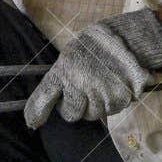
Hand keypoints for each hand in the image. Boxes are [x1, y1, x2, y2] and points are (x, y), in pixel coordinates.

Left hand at [24, 9, 161, 128]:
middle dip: (74, 107)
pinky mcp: (117, 100)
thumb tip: (51, 102)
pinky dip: (110, 103)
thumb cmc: (96, 45)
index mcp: (64, 70)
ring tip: (100, 85)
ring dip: (94, 105)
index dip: (36, 112)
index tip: (32, 122)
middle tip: (82, 92)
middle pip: (70, 114)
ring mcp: (99, 93)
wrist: (129, 39)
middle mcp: (79, 84)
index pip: (44, 96)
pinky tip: (112, 86)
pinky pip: (109, 111)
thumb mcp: (71, 54)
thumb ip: (60, 77)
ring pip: (90, 115)